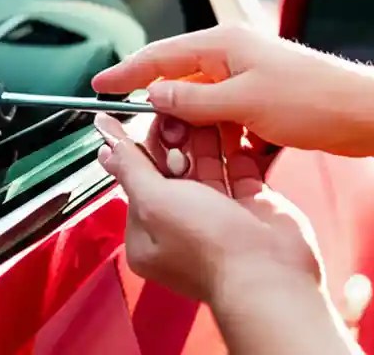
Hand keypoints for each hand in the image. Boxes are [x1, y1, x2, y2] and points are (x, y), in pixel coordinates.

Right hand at [91, 25, 373, 158]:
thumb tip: (156, 94)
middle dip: (162, 108)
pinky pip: (227, 117)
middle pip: (180, 79)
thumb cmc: (312, 100)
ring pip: (204, 103)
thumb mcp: (242, 103)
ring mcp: (252, 77)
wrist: (363, 114)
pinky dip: (218, 134)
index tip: (99, 87)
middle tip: (148, 136)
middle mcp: (236, 55)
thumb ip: (194, 99)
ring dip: (192, 127)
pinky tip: (217, 155)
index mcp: (225, 44)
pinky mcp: (265, 100)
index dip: (127, 73)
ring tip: (181, 152)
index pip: (161, 55)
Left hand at [93, 113, 324, 306]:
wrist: (268, 270)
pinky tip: (232, 120)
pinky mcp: (250, 205)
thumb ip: (131, 167)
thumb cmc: (209, 246)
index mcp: (149, 234)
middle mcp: (183, 224)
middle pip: (173, 169)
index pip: (139, 178)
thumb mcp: (154, 201)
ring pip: (206, 165)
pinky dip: (235, 145)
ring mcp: (219, 214)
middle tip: (179, 106)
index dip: (143, 145)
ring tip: (204, 104)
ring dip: (204, 136)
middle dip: (175, 137)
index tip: (147, 115)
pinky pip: (239, 167)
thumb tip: (105, 141)